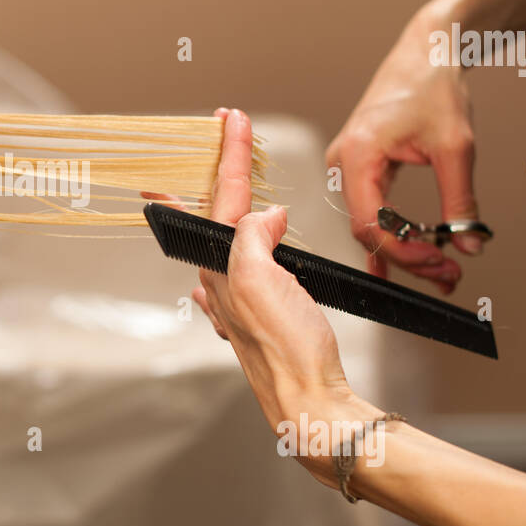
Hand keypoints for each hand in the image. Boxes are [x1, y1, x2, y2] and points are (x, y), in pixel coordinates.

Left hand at [145, 108, 379, 486]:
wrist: (310, 405)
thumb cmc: (290, 351)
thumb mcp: (264, 283)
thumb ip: (254, 239)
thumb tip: (266, 216)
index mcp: (223, 267)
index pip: (224, 198)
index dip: (229, 155)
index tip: (232, 120)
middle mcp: (224, 283)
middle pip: (216, 213)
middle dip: (215, 172)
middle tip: (215, 135)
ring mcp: (240, 301)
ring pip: (228, 240)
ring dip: (224, 206)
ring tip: (220, 180)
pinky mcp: (262, 318)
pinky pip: (242, 273)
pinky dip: (238, 251)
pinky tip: (234, 257)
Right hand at [324, 10, 481, 294]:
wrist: (425, 53)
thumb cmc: (433, 88)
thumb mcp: (456, 147)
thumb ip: (460, 201)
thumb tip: (468, 246)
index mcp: (357, 156)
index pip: (371, 224)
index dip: (404, 253)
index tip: (442, 264)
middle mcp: (342, 164)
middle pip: (367, 230)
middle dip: (408, 257)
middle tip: (449, 276)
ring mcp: (346, 167)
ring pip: (369, 225)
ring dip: (403, 249)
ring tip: (441, 270)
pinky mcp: (359, 168)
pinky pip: (370, 210)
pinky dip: (392, 234)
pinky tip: (407, 259)